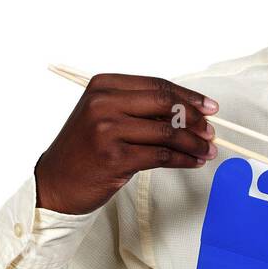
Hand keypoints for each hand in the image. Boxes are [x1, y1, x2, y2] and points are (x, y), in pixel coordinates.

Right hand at [34, 73, 219, 213]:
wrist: (56, 182)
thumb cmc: (85, 150)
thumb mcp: (104, 117)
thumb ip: (138, 108)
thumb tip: (186, 111)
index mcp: (103, 86)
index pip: (157, 86)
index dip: (188, 96)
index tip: (209, 107)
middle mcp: (103, 103)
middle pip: (165, 104)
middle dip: (195, 118)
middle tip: (211, 131)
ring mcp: (108, 130)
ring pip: (166, 132)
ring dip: (193, 143)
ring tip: (207, 150)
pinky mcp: (115, 158)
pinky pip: (162, 156)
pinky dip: (183, 159)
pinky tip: (193, 162)